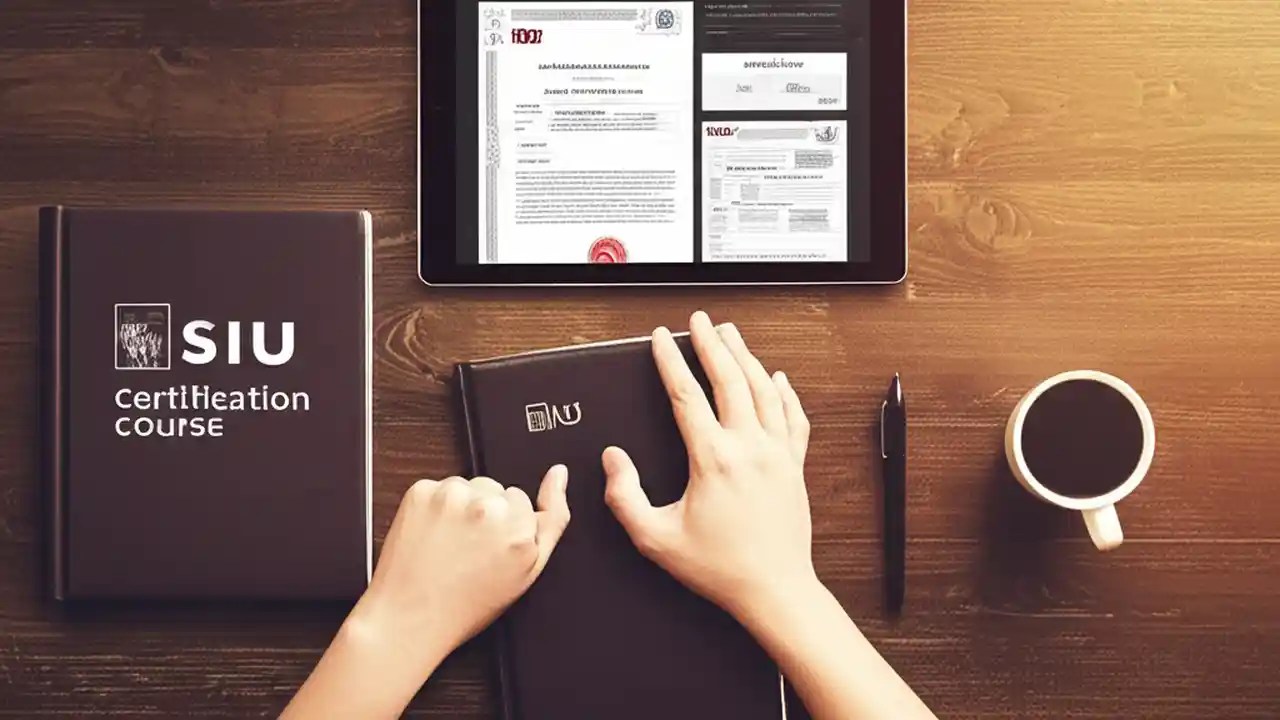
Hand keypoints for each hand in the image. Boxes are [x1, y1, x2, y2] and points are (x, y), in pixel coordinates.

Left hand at [354, 469, 570, 672]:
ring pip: (468, 486)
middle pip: (496, 490)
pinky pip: (438, 487)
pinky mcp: (422, 492)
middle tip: (469, 551)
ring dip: (461, 507)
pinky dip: (435, 507)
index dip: (506, 527)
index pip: (522, 502)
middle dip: (486, 513)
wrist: (410, 617)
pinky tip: (431, 535)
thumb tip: (558, 475)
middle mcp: (488, 508)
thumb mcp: (525, 573)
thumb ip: (552, 520)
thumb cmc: (465, 604)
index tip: (491, 547)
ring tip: (449, 545)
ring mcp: (452, 497)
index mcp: (519, 529)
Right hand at [602, 311, 814, 621]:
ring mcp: (777, 454)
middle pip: (729, 378)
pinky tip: (777, 379)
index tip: (661, 339)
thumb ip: (626, 497)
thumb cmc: (720, 567)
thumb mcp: (657, 539)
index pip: (686, 394)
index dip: (670, 361)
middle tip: (699, 321)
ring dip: (746, 357)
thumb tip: (614, 461)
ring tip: (731, 335)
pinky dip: (785, 392)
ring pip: (764, 389)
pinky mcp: (794, 466)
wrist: (775, 589)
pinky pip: (793, 417)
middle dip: (711, 343)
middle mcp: (749, 448)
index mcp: (714, 460)